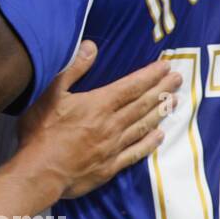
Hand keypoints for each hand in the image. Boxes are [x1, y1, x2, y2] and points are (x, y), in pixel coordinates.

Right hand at [17, 41, 179, 199]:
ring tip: (175, 101)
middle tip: (179, 79)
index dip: (150, 75)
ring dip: (160, 112)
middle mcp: (111, 125)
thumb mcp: (50, 93)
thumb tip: (91, 46)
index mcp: (98, 105)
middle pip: (142, 104)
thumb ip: (72, 69)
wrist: (40, 172)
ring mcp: (113, 147)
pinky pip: (135, 152)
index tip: (166, 66)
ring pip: (143, 126)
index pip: (131, 86)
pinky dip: (149, 143)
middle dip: (162, 90)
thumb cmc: (41, 132)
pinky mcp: (110, 167)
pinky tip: (160, 136)